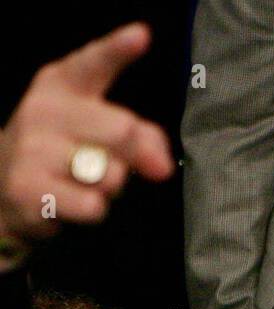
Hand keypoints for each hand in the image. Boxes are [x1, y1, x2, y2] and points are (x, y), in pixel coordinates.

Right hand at [0, 22, 172, 241]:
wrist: (8, 190)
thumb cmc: (66, 153)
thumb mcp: (100, 132)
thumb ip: (141, 136)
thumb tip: (161, 165)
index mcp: (62, 85)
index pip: (93, 63)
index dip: (118, 49)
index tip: (142, 36)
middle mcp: (44, 110)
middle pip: (122, 130)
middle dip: (134, 156)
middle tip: (116, 164)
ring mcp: (33, 149)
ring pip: (111, 174)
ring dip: (111, 187)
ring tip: (84, 181)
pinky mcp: (30, 188)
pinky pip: (93, 204)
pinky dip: (94, 209)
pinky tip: (71, 201)